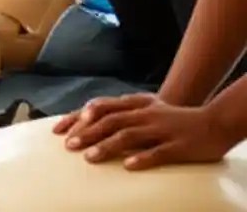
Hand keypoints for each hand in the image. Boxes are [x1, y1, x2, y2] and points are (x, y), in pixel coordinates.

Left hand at [52, 94, 239, 169]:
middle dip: (88, 133)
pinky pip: (159, 152)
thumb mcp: (144, 107)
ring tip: (90, 157)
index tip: (59, 130)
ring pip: (130, 136)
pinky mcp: (178, 145)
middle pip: (111, 121)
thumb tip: (84, 116)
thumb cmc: (171, 117)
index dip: (79, 118)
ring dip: (108, 146)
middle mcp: (145, 114)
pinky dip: (143, 158)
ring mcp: (161, 129)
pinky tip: (128, 166)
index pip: (100, 107)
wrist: (211, 122)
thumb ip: (119, 110)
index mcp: (135, 103)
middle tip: (69, 146)